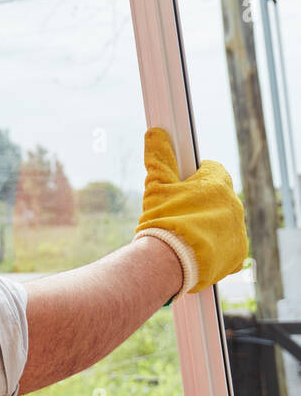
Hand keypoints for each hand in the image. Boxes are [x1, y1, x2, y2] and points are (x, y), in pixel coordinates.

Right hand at [133, 127, 248, 298]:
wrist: (173, 261)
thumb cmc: (164, 220)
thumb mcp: (157, 186)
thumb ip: (159, 159)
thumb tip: (156, 134)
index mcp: (217, 184)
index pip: (213, 168)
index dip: (196, 172)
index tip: (182, 181)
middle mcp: (234, 205)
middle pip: (218, 195)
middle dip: (200, 199)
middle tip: (177, 208)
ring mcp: (238, 231)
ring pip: (223, 219)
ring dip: (207, 222)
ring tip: (183, 231)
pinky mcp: (238, 254)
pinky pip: (228, 244)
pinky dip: (214, 244)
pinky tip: (195, 247)